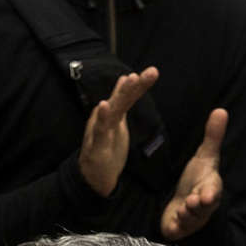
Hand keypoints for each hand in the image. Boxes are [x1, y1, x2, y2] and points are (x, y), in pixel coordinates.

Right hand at [79, 67, 158, 196]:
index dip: (139, 85)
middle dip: (133, 86)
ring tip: (129, 81)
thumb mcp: (117, 121)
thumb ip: (121, 101)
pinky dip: (101, 116)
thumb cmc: (106, 147)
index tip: (152, 72)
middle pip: (121, 99)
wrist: (92, 174)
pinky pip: (99, 128)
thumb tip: (126, 79)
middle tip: (146, 73)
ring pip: (111, 109)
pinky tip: (103, 105)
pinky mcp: (96, 143)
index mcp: (112, 114)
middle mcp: (104, 117)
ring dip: (120, 95)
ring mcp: (99, 128)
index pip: (128, 96)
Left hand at [163, 108, 226, 241]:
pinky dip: (174, 227)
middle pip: (202, 207)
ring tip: (182, 209)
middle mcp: (202, 206)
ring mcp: (190, 218)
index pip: (212, 191)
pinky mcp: (176, 227)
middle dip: (198, 205)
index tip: (206, 194)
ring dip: (186, 215)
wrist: (181, 203)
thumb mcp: (204, 157)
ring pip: (189, 219)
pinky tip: (170, 225)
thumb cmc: (195, 179)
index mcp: (209, 188)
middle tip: (192, 201)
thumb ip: (212, 136)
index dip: (210, 193)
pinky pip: (175, 229)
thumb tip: (221, 110)